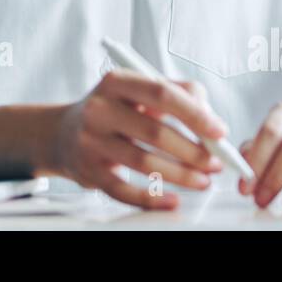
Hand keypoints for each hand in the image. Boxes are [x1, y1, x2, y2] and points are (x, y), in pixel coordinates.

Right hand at [45, 69, 228, 209]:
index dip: (194, 113)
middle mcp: (99, 108)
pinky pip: (124, 190)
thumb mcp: (138, 90)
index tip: (219, 130)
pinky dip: (152, 199)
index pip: (160, 92)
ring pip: (144, 162)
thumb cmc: (115, 110)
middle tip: (215, 162)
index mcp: (116, 81)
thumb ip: (178, 93)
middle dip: (193, 151)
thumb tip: (211, 120)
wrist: (62, 133)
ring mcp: (90, 141)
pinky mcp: (88, 171)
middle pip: (155, 131)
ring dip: (181, 175)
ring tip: (203, 181)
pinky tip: (173, 201)